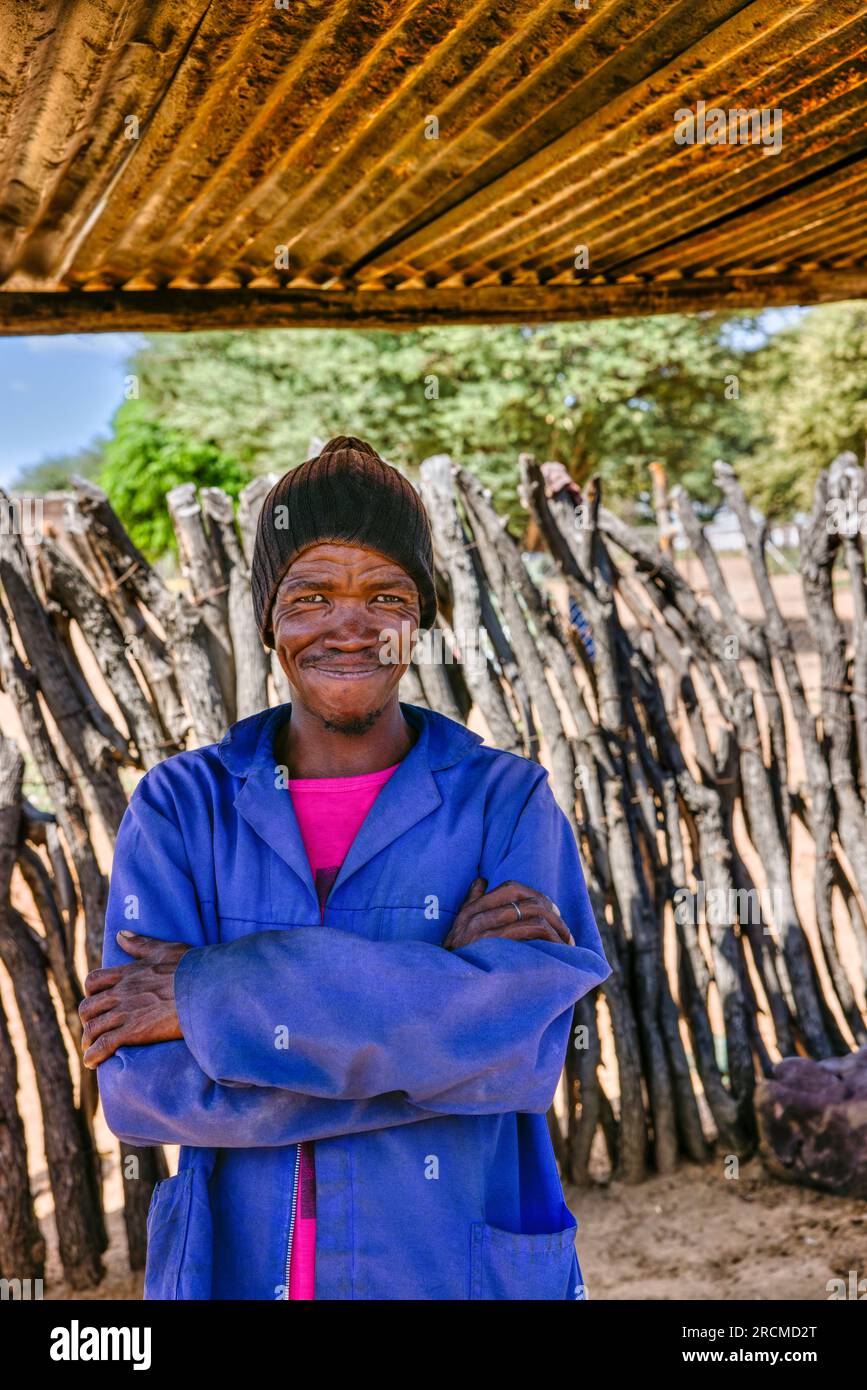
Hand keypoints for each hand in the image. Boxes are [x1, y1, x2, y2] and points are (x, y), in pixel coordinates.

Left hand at [79, 931, 189, 1068]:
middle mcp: (120, 993)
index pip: (94, 981)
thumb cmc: (189, 968)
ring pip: (92, 1028)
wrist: (202, 989)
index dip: (91, 992)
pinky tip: (93, 1063)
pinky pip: (103, 1045)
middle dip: (88, 1019)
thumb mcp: (165, 949)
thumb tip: (121, 934)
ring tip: (91, 1049)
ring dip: (88, 1040)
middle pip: (88, 1007)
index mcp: (127, 973)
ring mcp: (124, 1013)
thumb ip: (141, 944)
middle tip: (95, 1027)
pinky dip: (93, 1055)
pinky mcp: (132, 1031)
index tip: (96, 999)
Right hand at [443, 878, 573, 950]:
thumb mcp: (458, 929)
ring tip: (566, 943)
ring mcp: (485, 930)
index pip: (511, 888)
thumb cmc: (455, 960)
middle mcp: (478, 916)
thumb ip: (471, 902)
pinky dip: (549, 937)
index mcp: (472, 910)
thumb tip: (481, 880)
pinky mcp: (495, 945)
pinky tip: (557, 950)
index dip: (536, 896)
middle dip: (553, 915)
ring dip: (556, 928)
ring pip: (532, 914)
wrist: (444, 986)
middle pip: (526, 900)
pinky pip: (529, 930)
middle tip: (565, 931)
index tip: (551, 911)